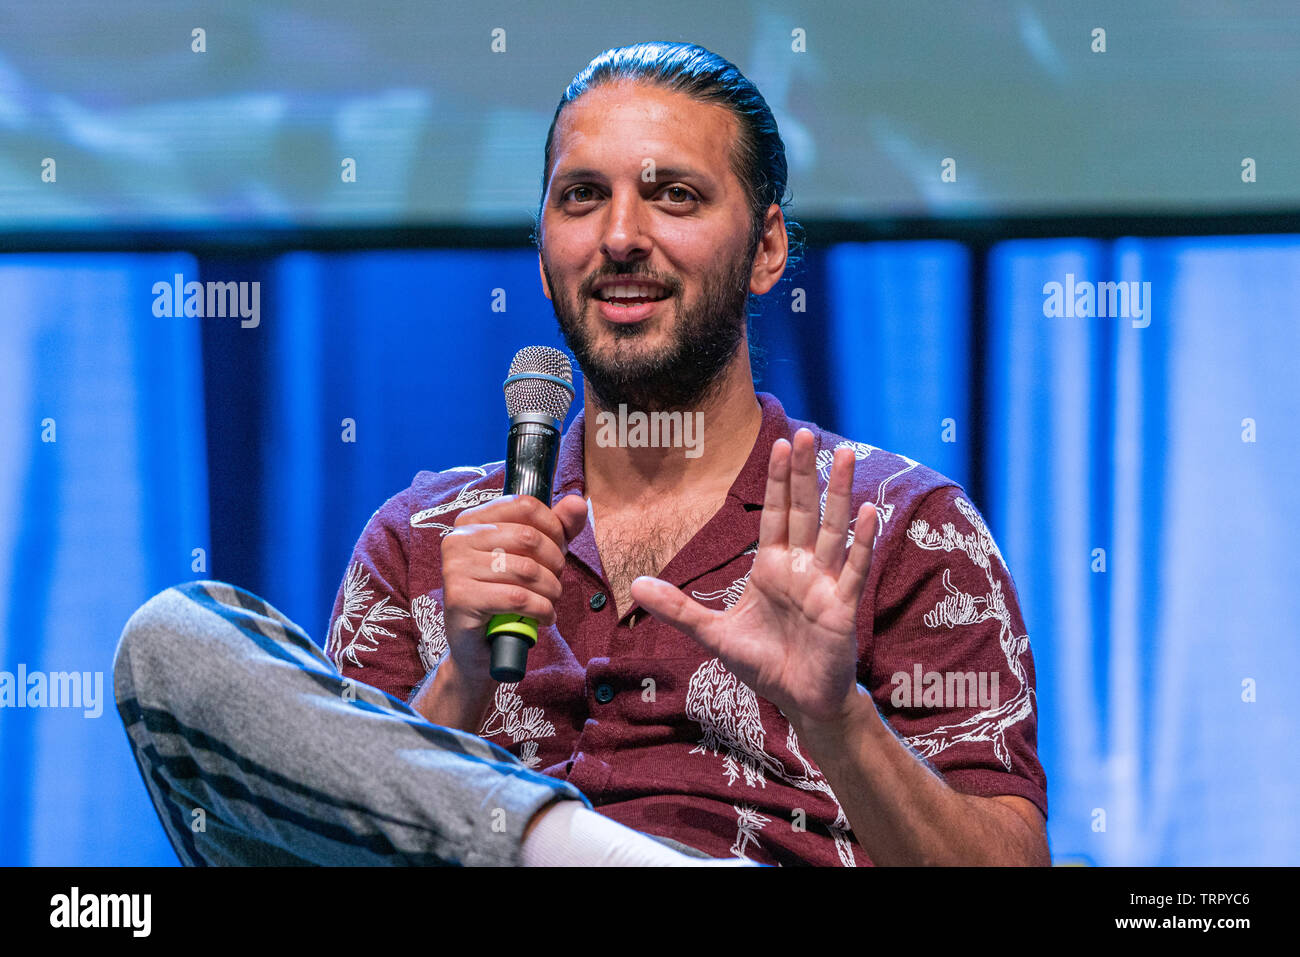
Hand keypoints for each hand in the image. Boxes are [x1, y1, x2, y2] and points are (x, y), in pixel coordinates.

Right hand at [440, 493, 587, 688]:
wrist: (478, 648)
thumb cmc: (506, 596)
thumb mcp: (536, 557)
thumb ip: (558, 528)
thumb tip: (578, 501)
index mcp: (472, 520)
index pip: (525, 506)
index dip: (554, 528)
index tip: (559, 551)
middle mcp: (458, 539)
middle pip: (528, 537)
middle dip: (555, 564)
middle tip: (555, 583)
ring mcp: (454, 568)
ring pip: (526, 570)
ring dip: (551, 590)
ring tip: (551, 602)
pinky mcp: (459, 598)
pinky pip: (517, 598)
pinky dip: (541, 610)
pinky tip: (544, 617)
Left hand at [630, 428, 877, 728]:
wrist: (798, 700)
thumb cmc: (763, 665)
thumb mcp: (713, 635)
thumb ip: (678, 609)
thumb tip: (635, 587)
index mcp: (771, 567)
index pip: (774, 514)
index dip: (778, 480)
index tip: (780, 444)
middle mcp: (800, 568)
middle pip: (803, 510)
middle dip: (804, 473)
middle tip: (807, 433)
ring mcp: (824, 584)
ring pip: (832, 530)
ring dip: (837, 493)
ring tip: (842, 456)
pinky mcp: (842, 607)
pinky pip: (853, 569)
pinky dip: (862, 542)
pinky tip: (868, 512)